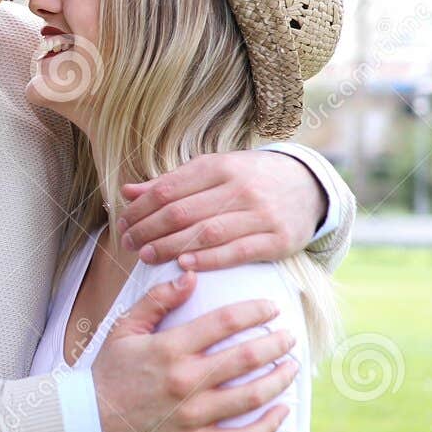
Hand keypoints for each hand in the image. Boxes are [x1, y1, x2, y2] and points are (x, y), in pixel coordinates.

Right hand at [92, 273, 296, 431]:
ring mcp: (191, 416)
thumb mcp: (124, 330)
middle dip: (276, 343)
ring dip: (280, 379)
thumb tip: (191, 275)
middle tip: (289, 337)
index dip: (255, 311)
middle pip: (247, 357)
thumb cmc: (108, 374)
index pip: (225, 322)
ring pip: (252, 396)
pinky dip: (268, 426)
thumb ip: (157, 301)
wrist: (87, 426)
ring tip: (291, 367)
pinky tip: (282, 412)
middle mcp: (185, 382)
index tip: (272, 308)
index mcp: (169, 350)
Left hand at [116, 150, 326, 269]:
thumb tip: (127, 191)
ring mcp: (260, 214)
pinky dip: (208, 260)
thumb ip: (171, 183)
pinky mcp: (277, 240)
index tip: (123, 222)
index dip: (140, 208)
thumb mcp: (213, 171)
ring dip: (170, 247)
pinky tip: (183, 265)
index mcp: (220, 167)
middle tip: (128, 243)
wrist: (308, 187)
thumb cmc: (249, 180)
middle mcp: (239, 188)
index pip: (169, 188)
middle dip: (148, 229)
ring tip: (146, 256)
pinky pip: (237, 252)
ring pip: (205, 233)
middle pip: (182, 212)